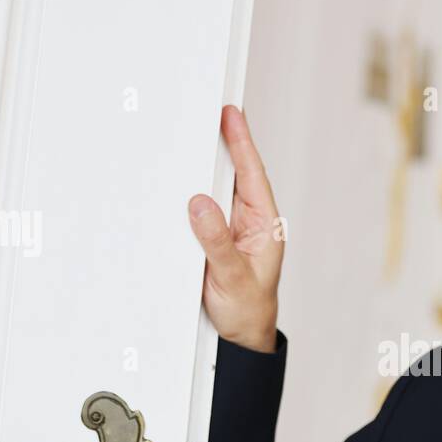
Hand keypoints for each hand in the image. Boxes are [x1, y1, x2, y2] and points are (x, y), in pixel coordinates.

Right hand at [188, 105, 281, 352]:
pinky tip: (177, 176)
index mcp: (263, 224)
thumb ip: (216, 242)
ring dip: (202, 164)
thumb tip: (200, 204)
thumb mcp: (232, 277)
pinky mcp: (211, 238)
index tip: (232, 113)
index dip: (241, 142)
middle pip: (233, 173)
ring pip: (214, 189)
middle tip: (208, 105)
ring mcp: (229, 228)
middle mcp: (247, 221)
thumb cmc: (247, 309)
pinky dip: (188, 191)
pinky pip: (199, 209)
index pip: (252, 174)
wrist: (240, 337)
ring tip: (190, 130)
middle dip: (222, 140)